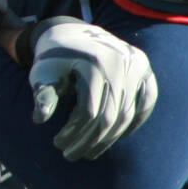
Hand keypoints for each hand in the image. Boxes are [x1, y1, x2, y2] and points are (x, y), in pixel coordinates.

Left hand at [27, 17, 157, 160]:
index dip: (73, 132)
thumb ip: (42, 94)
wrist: (70, 32)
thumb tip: (40, 119)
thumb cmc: (51, 57)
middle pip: (110, 115)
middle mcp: (121, 62)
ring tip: (89, 153)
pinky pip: (147, 99)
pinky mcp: (144, 66)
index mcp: (95, 63)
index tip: (58, 144)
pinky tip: (118, 137)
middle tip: (71, 156)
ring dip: (109, 138)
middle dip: (89, 141)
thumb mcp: (41, 73)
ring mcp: (136, 63)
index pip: (88, 111)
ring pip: (128, 113)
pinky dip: (136, 120)